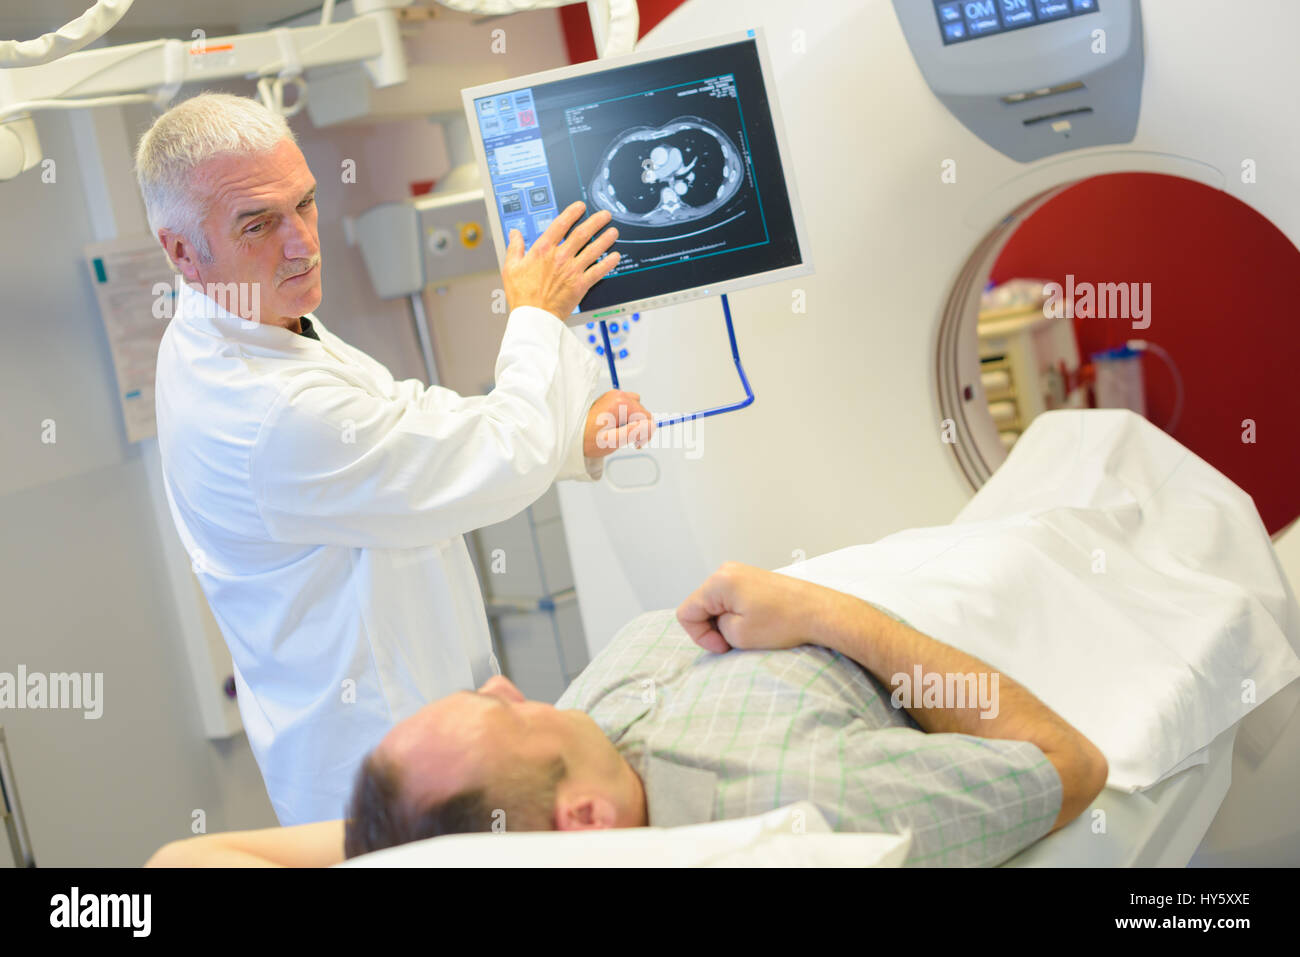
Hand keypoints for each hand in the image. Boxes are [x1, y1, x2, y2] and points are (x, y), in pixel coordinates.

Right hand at [502, 201, 619, 317]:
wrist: (533, 316)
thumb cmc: (522, 295)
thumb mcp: (511, 267)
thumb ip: (514, 247)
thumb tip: (514, 234)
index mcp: (543, 250)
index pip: (560, 224)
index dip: (572, 213)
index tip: (580, 207)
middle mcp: (560, 257)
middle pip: (582, 234)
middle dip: (596, 222)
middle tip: (605, 215)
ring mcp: (572, 270)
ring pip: (593, 250)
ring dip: (605, 239)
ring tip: (614, 231)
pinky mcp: (580, 285)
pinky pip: (598, 271)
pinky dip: (608, 263)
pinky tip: (616, 257)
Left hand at [584, 389, 652, 457]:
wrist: (572, 437)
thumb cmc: (588, 440)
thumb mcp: (613, 440)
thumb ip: (634, 432)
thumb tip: (651, 425)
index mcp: (619, 402)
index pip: (646, 416)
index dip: (646, 432)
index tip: (637, 444)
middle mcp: (617, 395)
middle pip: (642, 411)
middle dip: (639, 427)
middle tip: (630, 441)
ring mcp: (613, 396)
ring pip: (636, 409)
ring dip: (633, 423)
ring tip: (622, 434)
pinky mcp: (611, 399)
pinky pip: (628, 408)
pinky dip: (626, 418)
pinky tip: (617, 427)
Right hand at [676, 562, 832, 653]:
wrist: (819, 612)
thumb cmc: (785, 621)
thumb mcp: (738, 634)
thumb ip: (715, 627)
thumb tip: (717, 621)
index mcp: (719, 581)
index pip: (687, 612)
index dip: (700, 636)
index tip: (723, 647)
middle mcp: (727, 571)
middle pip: (701, 606)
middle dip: (713, 627)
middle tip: (735, 642)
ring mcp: (741, 573)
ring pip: (716, 604)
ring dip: (727, 622)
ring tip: (750, 632)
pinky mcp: (753, 579)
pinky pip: (732, 600)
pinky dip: (738, 615)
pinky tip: (757, 624)